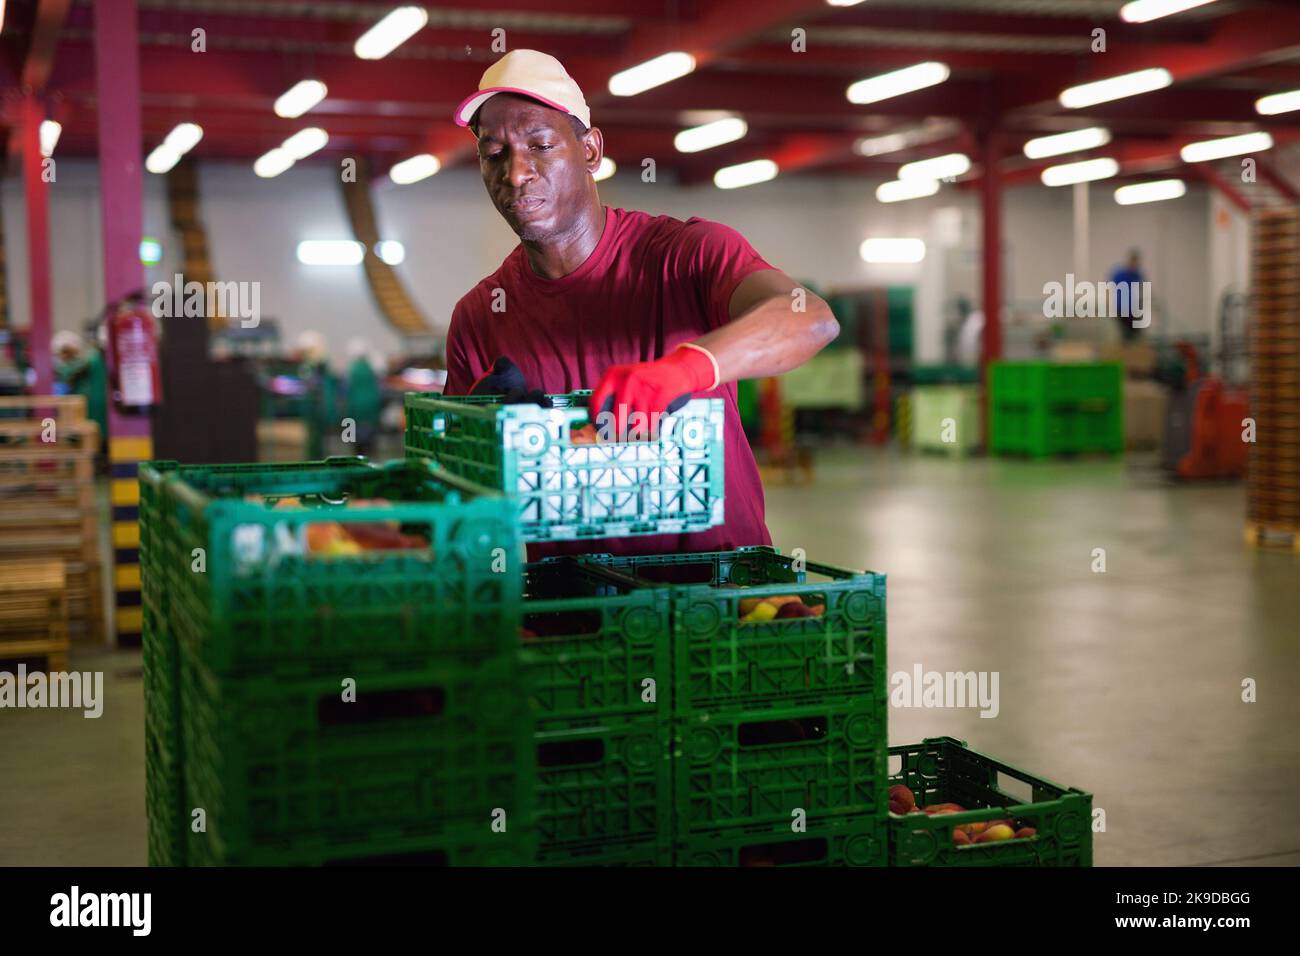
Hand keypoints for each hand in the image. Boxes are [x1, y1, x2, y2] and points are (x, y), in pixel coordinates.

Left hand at [589, 345, 714, 439]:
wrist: (676, 369)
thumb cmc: (647, 378)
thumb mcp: (626, 378)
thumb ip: (613, 394)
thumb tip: (599, 422)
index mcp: (613, 375)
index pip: (597, 401)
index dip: (596, 420)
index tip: (599, 429)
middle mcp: (626, 380)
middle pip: (616, 420)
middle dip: (618, 434)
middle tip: (619, 438)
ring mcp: (643, 388)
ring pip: (636, 426)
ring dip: (637, 434)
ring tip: (637, 433)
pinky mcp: (659, 396)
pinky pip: (651, 424)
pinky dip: (651, 430)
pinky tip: (650, 428)